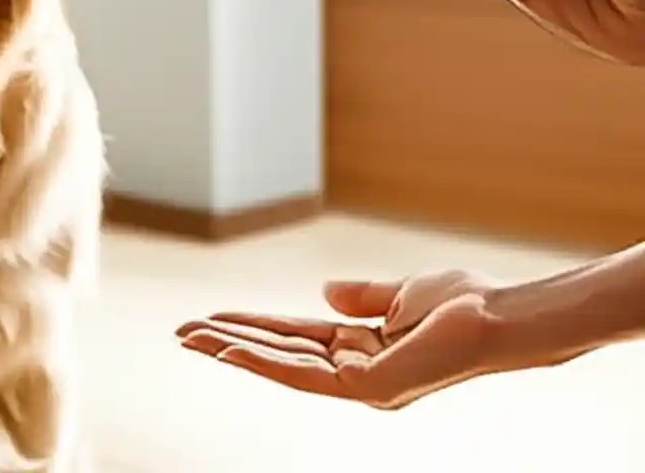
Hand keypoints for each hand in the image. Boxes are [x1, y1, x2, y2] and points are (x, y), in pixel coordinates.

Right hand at [175, 271, 503, 409]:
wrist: (501, 314)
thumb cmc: (467, 303)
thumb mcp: (402, 293)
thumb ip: (362, 296)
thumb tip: (324, 292)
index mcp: (361, 349)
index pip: (292, 338)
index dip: (251, 326)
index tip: (211, 317)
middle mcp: (356, 372)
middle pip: (278, 355)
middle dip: (228, 342)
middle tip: (181, 331)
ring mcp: (360, 384)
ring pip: (282, 367)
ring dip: (232, 352)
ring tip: (189, 338)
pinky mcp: (367, 389)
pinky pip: (303, 375)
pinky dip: (263, 362)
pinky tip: (229, 349)